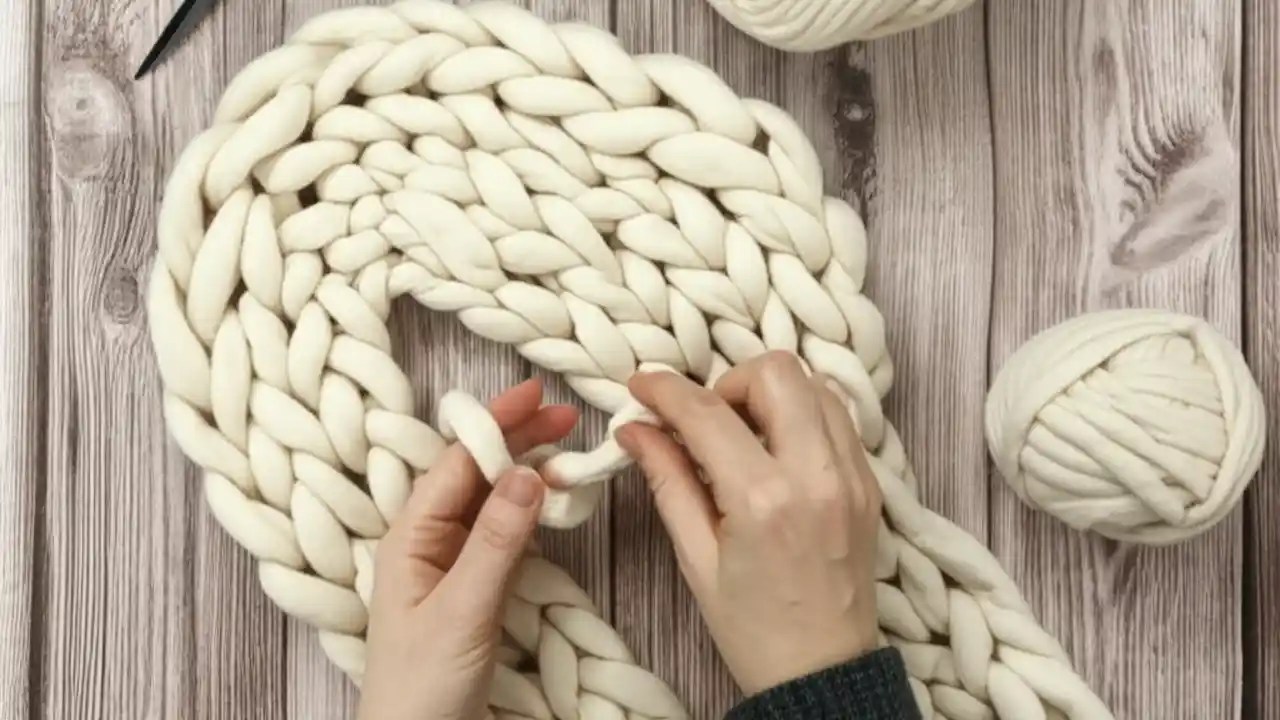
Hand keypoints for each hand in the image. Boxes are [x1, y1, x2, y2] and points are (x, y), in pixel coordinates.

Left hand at [358, 379, 577, 719]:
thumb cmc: (422, 686)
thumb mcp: (461, 610)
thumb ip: (495, 541)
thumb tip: (527, 472)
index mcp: (410, 536)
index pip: (457, 463)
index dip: (497, 423)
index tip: (539, 395)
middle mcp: (428, 541)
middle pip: (474, 474)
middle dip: (516, 440)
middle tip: (568, 418)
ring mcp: (451, 565)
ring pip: (492, 501)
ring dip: (527, 473)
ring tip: (568, 455)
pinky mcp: (474, 589)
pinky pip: (502, 534)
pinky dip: (530, 512)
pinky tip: (551, 502)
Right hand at [615, 352, 880, 695]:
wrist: (822, 674)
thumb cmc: (751, 629)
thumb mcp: (695, 557)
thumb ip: (668, 480)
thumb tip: (636, 428)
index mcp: (765, 500)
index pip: (708, 412)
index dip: (665, 389)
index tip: (640, 386)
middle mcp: (817, 475)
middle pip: (777, 372)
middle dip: (728, 382)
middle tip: (704, 422)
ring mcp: (853, 475)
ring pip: (815, 384)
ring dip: (770, 393)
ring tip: (742, 436)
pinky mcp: (870, 483)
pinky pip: (838, 418)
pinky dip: (802, 415)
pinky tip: (775, 450)